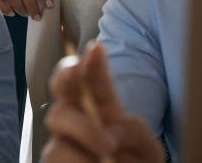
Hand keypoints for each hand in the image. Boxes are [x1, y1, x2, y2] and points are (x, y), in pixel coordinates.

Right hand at [42, 43, 163, 162]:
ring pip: (55, 120)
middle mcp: (78, 118)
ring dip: (82, 136)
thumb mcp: (148, 148)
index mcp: (103, 108)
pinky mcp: (55, 160)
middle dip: (73, 86)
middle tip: (105, 132)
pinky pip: (53, 154)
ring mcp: (63, 139)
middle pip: (61, 87)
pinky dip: (76, 162)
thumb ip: (133, 130)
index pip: (93, 77)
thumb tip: (108, 130)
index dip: (92, 61)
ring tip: (105, 158)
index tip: (96, 49)